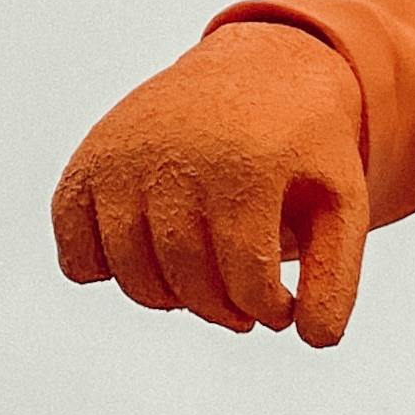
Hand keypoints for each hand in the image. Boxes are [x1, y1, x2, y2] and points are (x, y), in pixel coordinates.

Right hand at [51, 21, 370, 344]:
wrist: (255, 72)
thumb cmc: (302, 150)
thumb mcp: (340, 200)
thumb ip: (337, 274)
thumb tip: (315, 341)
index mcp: (245, 162)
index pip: (246, 276)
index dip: (268, 310)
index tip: (282, 306)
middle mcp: (174, 154)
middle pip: (187, 279)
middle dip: (222, 310)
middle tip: (245, 305)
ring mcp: (123, 156)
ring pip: (130, 272)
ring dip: (170, 300)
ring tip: (205, 282)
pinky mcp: (89, 161)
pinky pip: (74, 246)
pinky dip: (102, 270)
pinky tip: (152, 257)